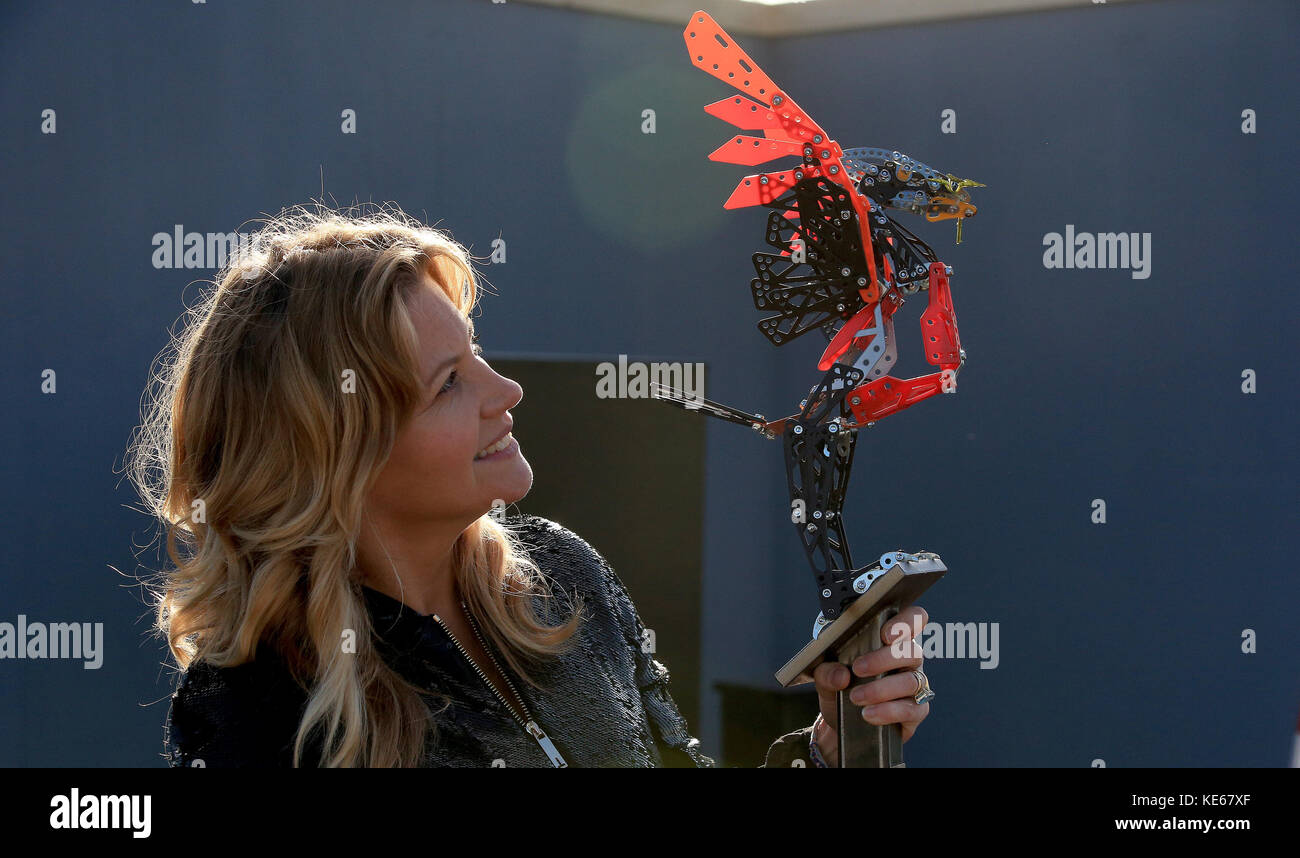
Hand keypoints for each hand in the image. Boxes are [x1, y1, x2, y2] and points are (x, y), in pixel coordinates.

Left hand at [809, 605, 929, 766]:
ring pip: (910, 681)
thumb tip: (841, 675)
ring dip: (881, 689)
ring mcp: (915, 685)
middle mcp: (907, 660)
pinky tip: (869, 714)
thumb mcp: (826, 676)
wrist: (840, 722)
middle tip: (858, 669)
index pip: (912, 620)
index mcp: (890, 640)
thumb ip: (827, 670)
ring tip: (855, 697)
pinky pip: (911, 709)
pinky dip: (888, 711)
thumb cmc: (840, 687)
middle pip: (911, 651)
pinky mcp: (916, 710)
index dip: (906, 623)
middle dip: (883, 659)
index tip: (886, 634)